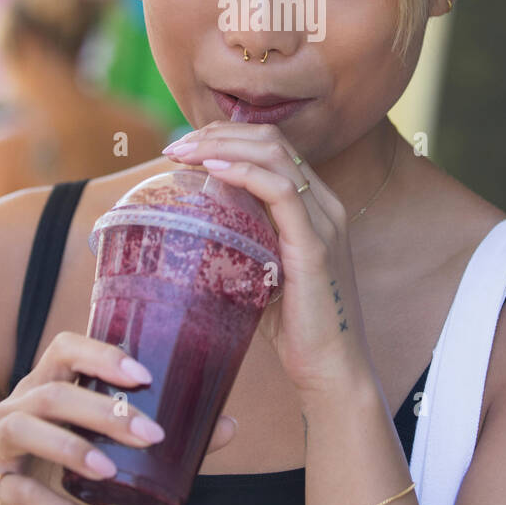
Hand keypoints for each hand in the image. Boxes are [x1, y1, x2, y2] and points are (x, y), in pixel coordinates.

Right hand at [0, 332, 236, 504]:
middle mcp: (15, 407)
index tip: (143, 375)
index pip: (63, 348)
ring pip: (25, 429)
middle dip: (103, 411)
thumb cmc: (63, 483)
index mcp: (46, 388)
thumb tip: (230, 425)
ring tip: (110, 471)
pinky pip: (14, 492)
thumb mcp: (112, 460)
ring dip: (71, 450)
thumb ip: (162, 443)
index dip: (100, 354)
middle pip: (52, 392)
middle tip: (151, 434)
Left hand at [163, 122, 375, 394]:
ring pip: (275, 154)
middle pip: (271, 139)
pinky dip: (245, 173)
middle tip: (175, 147)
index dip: (227, 136)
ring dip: (223, 146)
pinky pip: (282, 191)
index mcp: (315, 205)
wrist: (330, 370)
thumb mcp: (263, 271)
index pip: (272, 146)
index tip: (185, 147)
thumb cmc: (293, 327)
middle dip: (217, 133)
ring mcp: (324, 221)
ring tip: (184, 153)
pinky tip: (214, 171)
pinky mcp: (316, 245)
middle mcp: (325, 204)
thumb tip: (193, 229)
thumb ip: (243, 242)